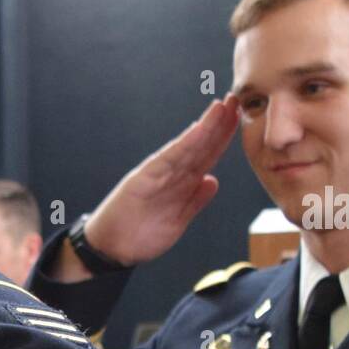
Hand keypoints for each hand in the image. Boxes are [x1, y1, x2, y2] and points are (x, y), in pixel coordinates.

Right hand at [57, 95, 239, 278]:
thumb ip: (194, 201)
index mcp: (180, 184)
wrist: (110, 248)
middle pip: (201, 146)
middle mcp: (170, 174)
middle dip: (219, 124)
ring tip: (223, 106)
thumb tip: (211, 182)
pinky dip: (187, 142)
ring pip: (189, 147)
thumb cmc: (140, 235)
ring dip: (207, 126)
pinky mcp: (146, 177)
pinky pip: (171, 157)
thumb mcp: (177, 220)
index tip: (238, 118)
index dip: (222, 137)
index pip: (206, 156)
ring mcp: (158, 174)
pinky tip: (201, 127)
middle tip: (236, 99)